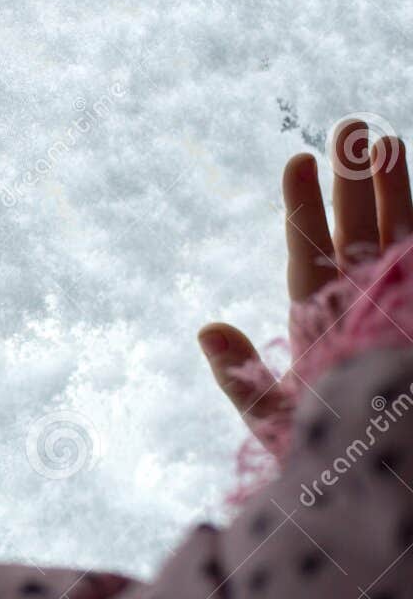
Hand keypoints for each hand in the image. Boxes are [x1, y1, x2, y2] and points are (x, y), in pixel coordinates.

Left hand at [199, 121, 412, 446]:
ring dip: (396, 189)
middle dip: (355, 182)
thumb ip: (241, 376)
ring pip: (399, 236)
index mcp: (318, 323)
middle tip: (349, 124)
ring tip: (386, 139)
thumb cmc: (332, 454)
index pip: (309, 253)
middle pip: (357, 231)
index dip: (304, 207)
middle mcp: (362, 307)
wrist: (394, 474)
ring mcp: (401, 306)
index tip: (298, 160)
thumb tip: (206, 328)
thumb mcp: (278, 420)